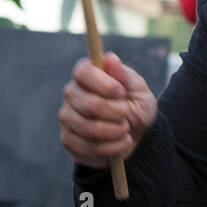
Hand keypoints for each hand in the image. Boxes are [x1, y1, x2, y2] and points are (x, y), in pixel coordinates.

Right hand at [59, 52, 156, 168]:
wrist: (133, 134)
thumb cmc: (135, 106)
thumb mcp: (139, 90)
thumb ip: (125, 76)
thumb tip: (110, 58)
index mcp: (87, 75)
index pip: (83, 72)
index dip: (103, 83)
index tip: (122, 93)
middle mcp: (71, 94)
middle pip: (88, 104)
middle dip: (116, 112)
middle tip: (127, 114)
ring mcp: (67, 118)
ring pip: (89, 128)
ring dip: (116, 131)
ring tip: (126, 129)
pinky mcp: (68, 140)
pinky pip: (88, 148)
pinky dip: (112, 148)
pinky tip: (121, 143)